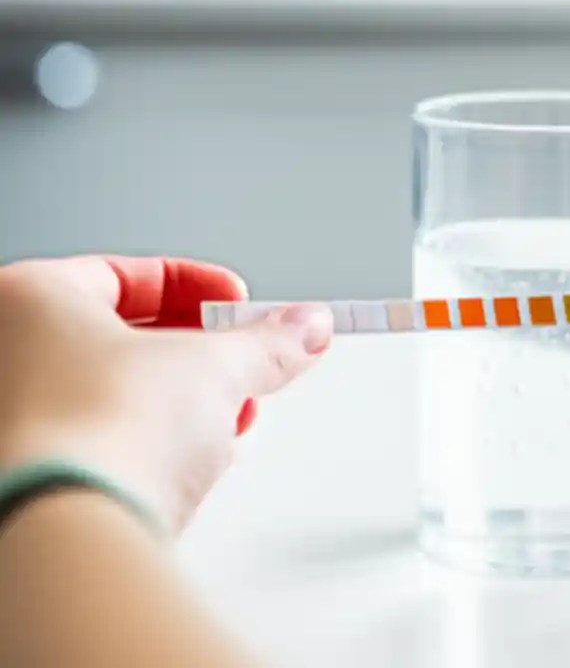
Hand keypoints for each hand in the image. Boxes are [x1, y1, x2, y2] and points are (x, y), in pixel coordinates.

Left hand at [0, 256, 331, 530]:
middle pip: (118, 336)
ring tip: (226, 417)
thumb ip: (268, 342)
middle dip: (196, 353)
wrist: (72, 531)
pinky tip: (187, 462)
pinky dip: (144, 443)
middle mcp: (2, 353)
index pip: (125, 274)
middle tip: (242, 362)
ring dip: (177, 401)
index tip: (239, 307)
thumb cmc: (104, 429)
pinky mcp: (27, 474)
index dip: (198, 289)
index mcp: (26, 298)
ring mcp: (13, 416)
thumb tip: (304, 329)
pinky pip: (95, 442)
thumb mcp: (217, 365)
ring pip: (107, 393)